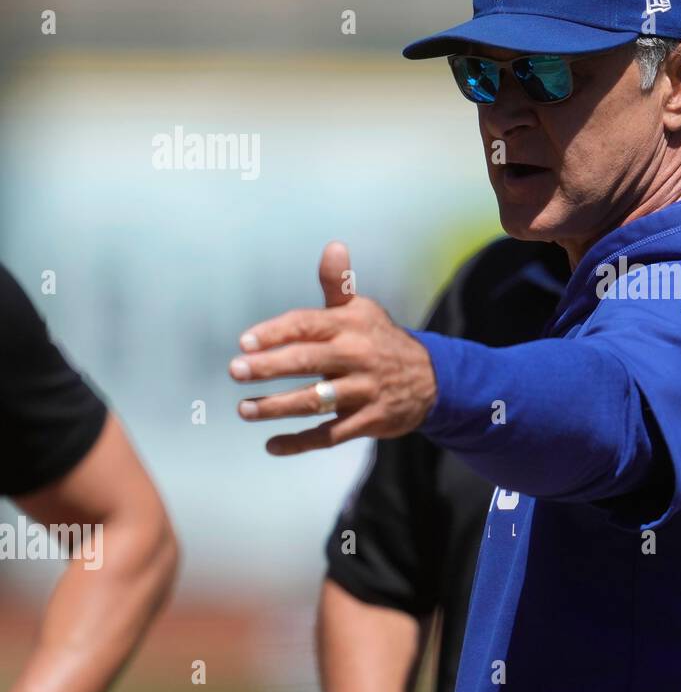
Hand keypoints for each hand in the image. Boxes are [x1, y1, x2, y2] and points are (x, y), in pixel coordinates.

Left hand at [230, 241, 436, 455]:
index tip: (245, 342)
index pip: (307, 324)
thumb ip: (338, 284)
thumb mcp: (361, 310)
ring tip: (245, 410)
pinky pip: (330, 435)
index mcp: (350, 326)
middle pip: (307, 361)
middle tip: (236, 371)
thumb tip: (333, 245)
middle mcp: (357, 356)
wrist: (432, 378)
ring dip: (277, 406)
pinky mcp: (370, 421)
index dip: (276, 332)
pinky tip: (272, 445)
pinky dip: (301, 442)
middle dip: (269, 367)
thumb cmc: (379, 339)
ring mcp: (364, 390)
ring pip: (315, 400)